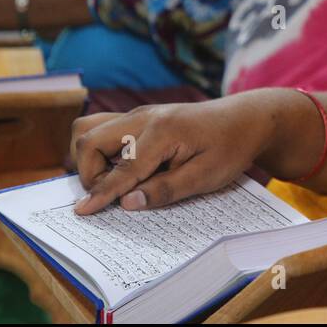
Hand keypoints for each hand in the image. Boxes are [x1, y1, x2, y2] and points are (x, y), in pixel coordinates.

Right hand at [69, 98, 274, 215]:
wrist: (244, 119)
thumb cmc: (230, 147)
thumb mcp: (206, 176)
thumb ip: (166, 190)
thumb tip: (127, 204)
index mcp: (162, 131)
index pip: (121, 168)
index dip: (101, 193)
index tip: (82, 213)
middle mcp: (144, 116)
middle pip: (89, 139)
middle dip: (88, 172)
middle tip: (108, 196)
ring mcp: (139, 114)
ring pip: (90, 128)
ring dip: (90, 157)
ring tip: (112, 180)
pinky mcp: (139, 117)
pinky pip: (103, 127)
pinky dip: (99, 149)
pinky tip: (121, 167)